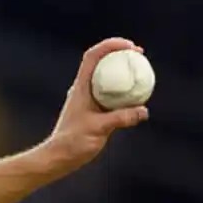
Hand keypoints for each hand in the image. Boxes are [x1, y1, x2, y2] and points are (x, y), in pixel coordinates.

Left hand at [37, 38, 150, 174]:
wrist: (59, 157)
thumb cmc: (73, 142)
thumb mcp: (99, 128)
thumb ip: (121, 118)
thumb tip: (143, 111)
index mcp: (81, 87)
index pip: (93, 56)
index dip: (110, 45)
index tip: (129, 46)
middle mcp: (84, 89)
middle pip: (101, 62)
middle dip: (120, 54)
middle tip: (140, 54)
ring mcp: (88, 99)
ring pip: (107, 78)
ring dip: (122, 71)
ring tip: (141, 70)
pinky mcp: (94, 110)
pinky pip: (111, 94)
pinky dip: (123, 89)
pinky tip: (137, 96)